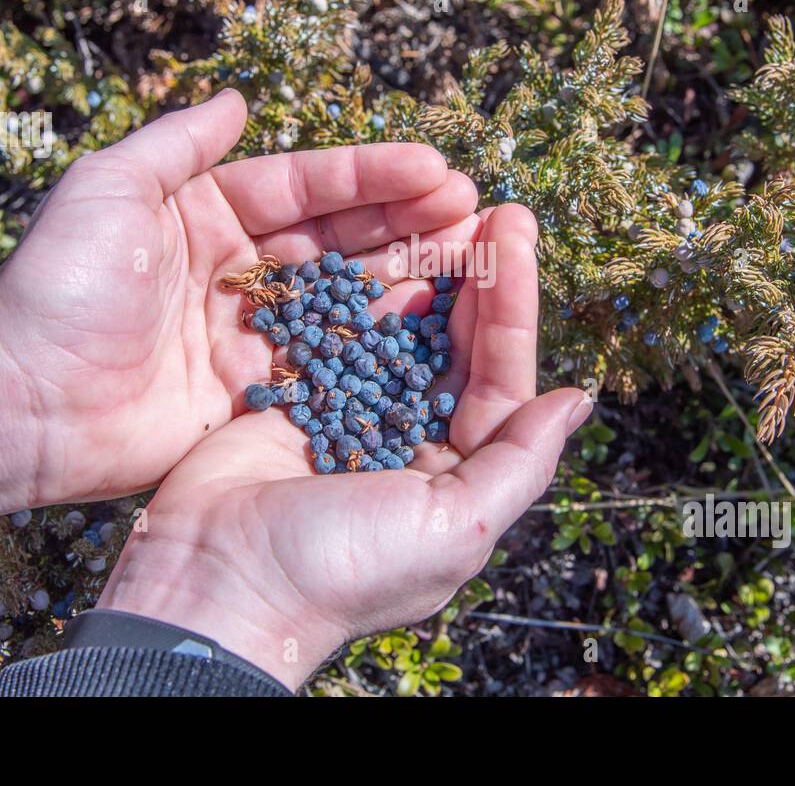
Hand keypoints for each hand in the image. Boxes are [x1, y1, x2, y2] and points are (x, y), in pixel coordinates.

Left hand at [0, 89, 478, 540]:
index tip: (438, 167)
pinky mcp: (252, 394)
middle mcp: (237, 269)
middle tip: (475, 212)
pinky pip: (326, 362)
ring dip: (407, 277)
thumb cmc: (60, 285)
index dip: (373, 176)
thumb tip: (238, 99)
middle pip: (339, 239)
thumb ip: (179, 144)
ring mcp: (250, 333)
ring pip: (345, 297)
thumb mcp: (109, 189)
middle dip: (407, 222)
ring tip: (473, 258)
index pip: (306, 187)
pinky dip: (376, 344)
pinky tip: (430, 326)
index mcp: (206, 213)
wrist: (19, 401)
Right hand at [97, 204, 592, 689]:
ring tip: (447, 209)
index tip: (517, 237)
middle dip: (480, 280)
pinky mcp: (302, 398)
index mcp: (457, 477)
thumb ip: (520, 461)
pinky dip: (362, 292)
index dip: (511, 308)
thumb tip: (578, 401)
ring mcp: (355, 417)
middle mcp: (413, 443)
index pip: (499, 378)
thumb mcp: (454, 526)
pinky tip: (382, 245)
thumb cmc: (342, 568)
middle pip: (456, 347)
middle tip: (497, 209)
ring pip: (402, 331)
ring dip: (427, 273)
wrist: (216, 584)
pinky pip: (342, 334)